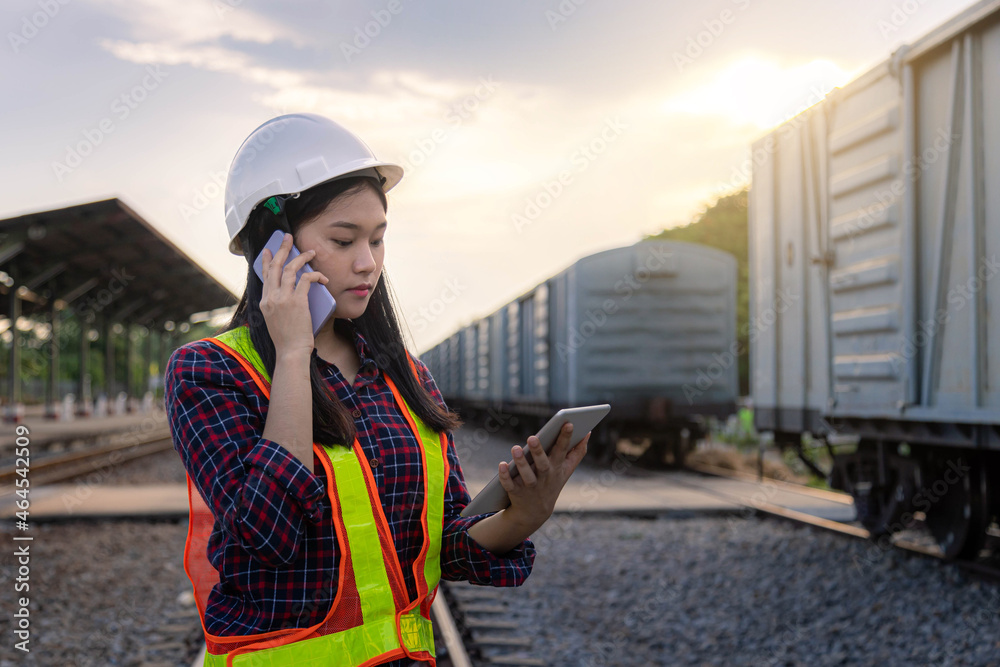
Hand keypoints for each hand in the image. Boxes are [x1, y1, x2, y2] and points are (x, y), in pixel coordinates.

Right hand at [259, 233, 328, 357]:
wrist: (291, 352)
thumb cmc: (287, 340)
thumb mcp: (275, 320)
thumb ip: (278, 307)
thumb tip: (290, 295)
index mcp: (264, 302)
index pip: (265, 276)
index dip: (267, 261)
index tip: (269, 250)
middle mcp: (270, 298)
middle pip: (275, 266)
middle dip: (281, 249)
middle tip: (287, 237)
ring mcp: (282, 299)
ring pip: (290, 269)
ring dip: (302, 258)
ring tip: (311, 252)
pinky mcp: (296, 302)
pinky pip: (306, 280)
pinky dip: (316, 275)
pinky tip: (323, 278)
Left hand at [498, 422, 590, 534]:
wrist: (535, 512)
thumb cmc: (552, 483)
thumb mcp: (566, 470)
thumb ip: (578, 452)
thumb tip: (588, 433)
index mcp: (557, 468)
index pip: (562, 450)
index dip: (566, 437)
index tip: (568, 423)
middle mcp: (544, 477)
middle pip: (542, 464)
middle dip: (538, 451)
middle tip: (532, 437)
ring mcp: (530, 486)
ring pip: (526, 475)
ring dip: (521, 462)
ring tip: (515, 448)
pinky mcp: (516, 493)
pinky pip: (509, 484)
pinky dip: (505, 476)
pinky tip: (502, 465)